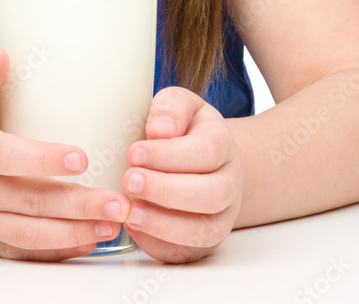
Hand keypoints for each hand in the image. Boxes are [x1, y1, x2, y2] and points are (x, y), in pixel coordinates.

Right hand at [0, 47, 132, 260]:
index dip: (43, 159)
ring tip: (112, 224)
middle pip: (30, 201)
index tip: (80, 157)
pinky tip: (88, 241)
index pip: (8, 157)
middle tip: (118, 201)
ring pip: (31, 234)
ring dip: (75, 232)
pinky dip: (58, 250)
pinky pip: (25, 252)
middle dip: (78, 205)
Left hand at [122, 86, 242, 262]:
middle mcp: (229, 183)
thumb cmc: (184, 129)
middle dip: (166, 190)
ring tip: (130, 212)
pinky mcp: (205, 241)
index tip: (134, 152)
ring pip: (205, 231)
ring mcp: (221, 216)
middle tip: (129, 180)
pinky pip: (190, 254)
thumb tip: (160, 129)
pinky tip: (136, 229)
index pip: (206, 151)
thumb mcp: (179, 105)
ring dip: (165, 225)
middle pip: (212, 194)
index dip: (169, 155)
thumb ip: (171, 107)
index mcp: (223, 145)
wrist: (204, 160)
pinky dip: (161, 246)